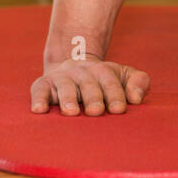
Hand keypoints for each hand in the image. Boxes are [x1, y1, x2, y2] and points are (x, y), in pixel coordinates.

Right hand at [30, 57, 150, 115]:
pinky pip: (39, 90)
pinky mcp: (43, 84)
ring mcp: (62, 77)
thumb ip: (138, 82)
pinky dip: (38, 99)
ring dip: (68, 99)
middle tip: (97, 111)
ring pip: (65, 87)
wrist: (73, 64)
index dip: (115, 95)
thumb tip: (137, 98)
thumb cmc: (104, 80)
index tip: (119, 109)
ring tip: (71, 112)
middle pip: (88, 85)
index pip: (111, 83)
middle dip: (93, 98)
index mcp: (103, 71)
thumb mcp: (124, 76)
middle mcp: (82, 72)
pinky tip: (39, 110)